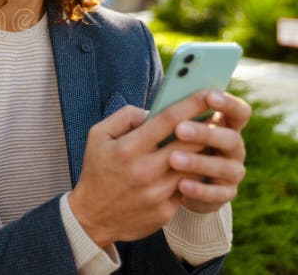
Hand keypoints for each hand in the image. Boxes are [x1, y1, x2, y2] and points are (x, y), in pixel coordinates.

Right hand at [69, 101, 205, 247]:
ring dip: (202, 152)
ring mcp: (157, 193)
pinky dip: (192, 175)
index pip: (167, 120)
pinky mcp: (165, 211)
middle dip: (205, 128)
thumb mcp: (98, 136)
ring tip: (206, 142)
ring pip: (193, 166)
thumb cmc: (97, 170)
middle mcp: (145, 171)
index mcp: (128, 149)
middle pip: (189, 143)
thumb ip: (125, 117)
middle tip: (215, 117)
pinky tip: (192, 168)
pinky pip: (187, 187)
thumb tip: (153, 111)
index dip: (191, 104)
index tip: (208, 93)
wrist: (92, 216)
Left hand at [166, 90, 250, 212]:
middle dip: (205, 133)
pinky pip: (217, 193)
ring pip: (223, 167)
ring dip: (198, 162)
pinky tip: (181, 185)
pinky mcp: (224, 194)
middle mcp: (234, 147)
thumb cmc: (172, 144)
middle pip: (230, 138)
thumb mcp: (170, 129)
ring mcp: (232, 172)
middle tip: (179, 129)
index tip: (208, 96)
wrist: (177, 182)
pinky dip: (199, 189)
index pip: (239, 111)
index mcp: (225, 125)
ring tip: (173, 159)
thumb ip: (169, 116)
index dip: (227, 103)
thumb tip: (152, 109)